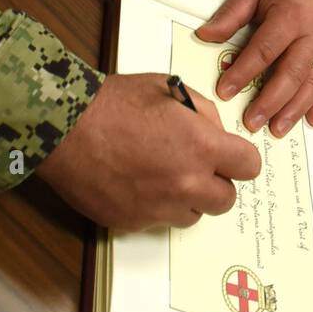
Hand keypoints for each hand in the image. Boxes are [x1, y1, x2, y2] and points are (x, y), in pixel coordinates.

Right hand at [36, 73, 261, 229]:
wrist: (63, 127)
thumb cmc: (114, 103)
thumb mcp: (169, 89)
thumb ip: (204, 113)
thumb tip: (217, 133)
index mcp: (201, 147)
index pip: (249, 167)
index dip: (239, 158)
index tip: (229, 155)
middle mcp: (186, 184)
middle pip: (226, 199)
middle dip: (216, 182)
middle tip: (195, 165)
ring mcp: (159, 208)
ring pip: (193, 214)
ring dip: (188, 198)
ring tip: (163, 173)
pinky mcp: (133, 222)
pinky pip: (158, 221)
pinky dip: (154, 205)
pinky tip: (136, 181)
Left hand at [195, 0, 312, 135]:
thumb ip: (230, 15)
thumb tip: (205, 36)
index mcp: (289, 16)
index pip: (264, 51)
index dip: (243, 73)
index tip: (225, 90)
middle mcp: (311, 34)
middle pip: (291, 74)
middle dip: (270, 102)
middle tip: (252, 122)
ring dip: (296, 109)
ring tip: (278, 128)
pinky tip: (312, 118)